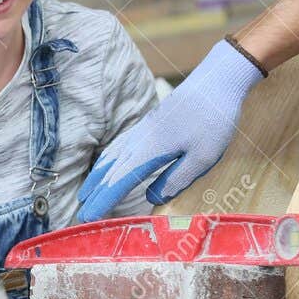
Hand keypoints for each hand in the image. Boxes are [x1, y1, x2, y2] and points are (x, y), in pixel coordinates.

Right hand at [76, 39, 262, 221]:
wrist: (217, 80)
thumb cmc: (215, 120)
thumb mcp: (203, 157)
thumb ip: (177, 179)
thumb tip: (152, 198)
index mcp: (151, 149)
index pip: (120, 181)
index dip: (103, 201)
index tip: (88, 218)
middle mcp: (140, 139)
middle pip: (110, 170)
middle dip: (94, 193)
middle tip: (81, 214)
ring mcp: (143, 129)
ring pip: (112, 156)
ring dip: (96, 176)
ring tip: (86, 193)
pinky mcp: (149, 124)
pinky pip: (119, 146)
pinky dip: (107, 161)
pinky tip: (108, 164)